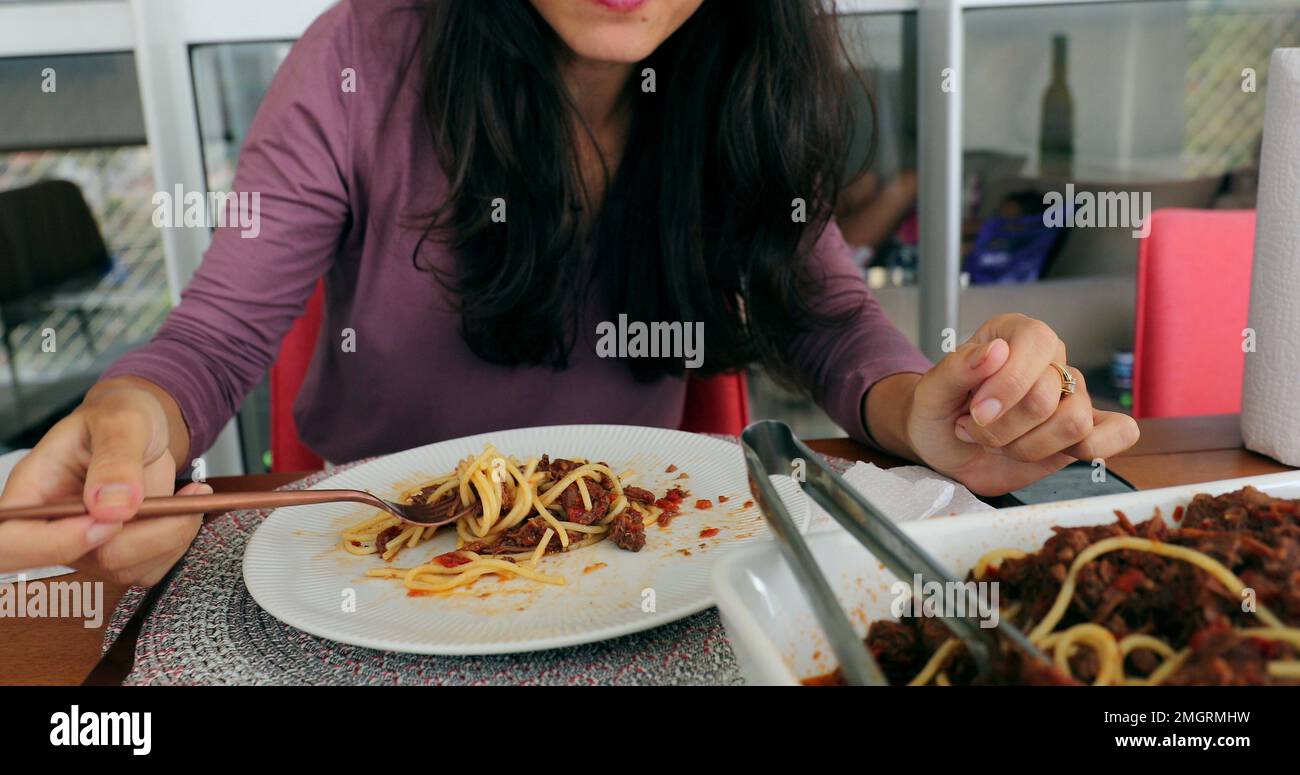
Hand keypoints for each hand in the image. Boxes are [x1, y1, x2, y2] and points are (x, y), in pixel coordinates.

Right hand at [0, 381, 206, 584]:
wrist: (143, 430)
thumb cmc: (118, 418)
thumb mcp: (120, 420)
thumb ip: (115, 459)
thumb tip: (112, 508)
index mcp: (33, 491)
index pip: (12, 541)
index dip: (56, 543)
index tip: (111, 517)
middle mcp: (54, 527)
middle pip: (79, 561)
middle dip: (139, 537)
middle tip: (174, 500)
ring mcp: (88, 547)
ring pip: (124, 569)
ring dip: (169, 535)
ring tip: (190, 494)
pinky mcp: (123, 555)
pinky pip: (150, 568)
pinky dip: (179, 541)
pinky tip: (187, 508)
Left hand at [891, 314, 1138, 495]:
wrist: (943, 448)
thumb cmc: (937, 412)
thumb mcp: (931, 391)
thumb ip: (957, 368)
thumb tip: (996, 351)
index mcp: (1016, 334)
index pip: (1035, 345)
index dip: (1008, 385)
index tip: (976, 412)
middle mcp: (1051, 359)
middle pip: (1048, 397)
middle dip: (1002, 428)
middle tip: (973, 429)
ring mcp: (1073, 395)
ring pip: (1074, 423)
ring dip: (1026, 446)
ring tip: (998, 442)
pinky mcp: (1085, 431)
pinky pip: (1120, 433)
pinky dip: (1091, 450)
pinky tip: (1046, 451)